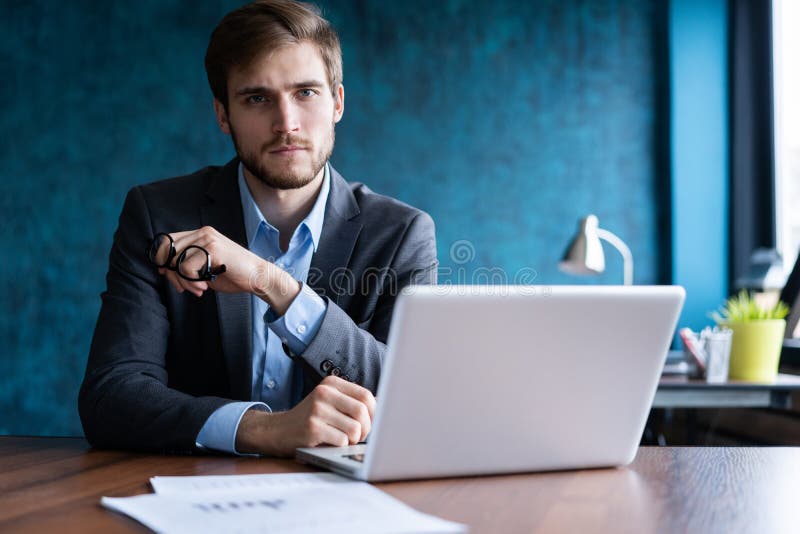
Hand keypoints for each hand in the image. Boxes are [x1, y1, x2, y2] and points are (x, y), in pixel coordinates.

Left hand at [154, 226, 299, 312]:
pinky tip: (204, 286)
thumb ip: (186, 264)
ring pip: (175, 261)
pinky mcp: (213, 249)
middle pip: (168, 252)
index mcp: (201, 234)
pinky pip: (186, 268)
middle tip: (184, 288)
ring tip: (198, 288)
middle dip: (171, 274)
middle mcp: (203, 232)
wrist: (258, 277)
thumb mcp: (205, 268)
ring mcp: (208, 239)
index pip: (168, 241)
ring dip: (183, 281)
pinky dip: (191, 282)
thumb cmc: (234, 274)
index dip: (162, 260)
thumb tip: (162, 269)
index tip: (169, 276)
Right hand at [235, 376, 376, 456]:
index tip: (368, 424)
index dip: (374, 414)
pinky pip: (341, 440)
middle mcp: (324, 392)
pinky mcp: (312, 427)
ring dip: (353, 440)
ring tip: (343, 439)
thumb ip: (353, 402)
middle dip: (366, 429)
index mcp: (332, 383)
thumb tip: (385, 408)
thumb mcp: (330, 402)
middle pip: (362, 412)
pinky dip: (341, 446)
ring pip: (354, 428)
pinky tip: (330, 443)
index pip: (367, 396)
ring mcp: (317, 409)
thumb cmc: (312, 419)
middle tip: (358, 436)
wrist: (278, 430)